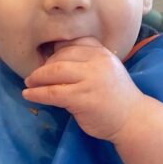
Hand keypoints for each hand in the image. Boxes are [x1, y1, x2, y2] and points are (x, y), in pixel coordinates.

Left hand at [22, 37, 141, 140]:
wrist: (134, 120)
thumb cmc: (116, 97)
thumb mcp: (105, 70)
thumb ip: (86, 62)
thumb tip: (54, 58)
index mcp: (101, 52)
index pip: (71, 44)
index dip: (54, 52)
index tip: (45, 61)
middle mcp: (97, 61)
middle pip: (60, 56)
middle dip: (43, 66)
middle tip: (34, 76)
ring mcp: (91, 79)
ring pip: (54, 72)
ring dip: (37, 78)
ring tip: (29, 83)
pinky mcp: (83, 98)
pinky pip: (53, 93)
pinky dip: (37, 93)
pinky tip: (29, 95)